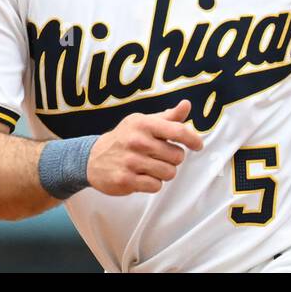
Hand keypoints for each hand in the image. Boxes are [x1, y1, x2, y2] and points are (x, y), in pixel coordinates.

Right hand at [87, 99, 203, 195]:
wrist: (92, 158)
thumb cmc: (124, 138)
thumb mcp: (142, 122)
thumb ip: (167, 117)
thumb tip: (186, 105)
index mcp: (144, 124)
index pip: (177, 131)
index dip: (193, 139)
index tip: (198, 145)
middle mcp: (137, 141)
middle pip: (177, 156)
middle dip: (173, 158)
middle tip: (160, 156)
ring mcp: (131, 161)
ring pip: (169, 173)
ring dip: (164, 172)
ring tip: (151, 166)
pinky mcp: (126, 180)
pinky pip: (156, 186)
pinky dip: (153, 184)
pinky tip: (142, 176)